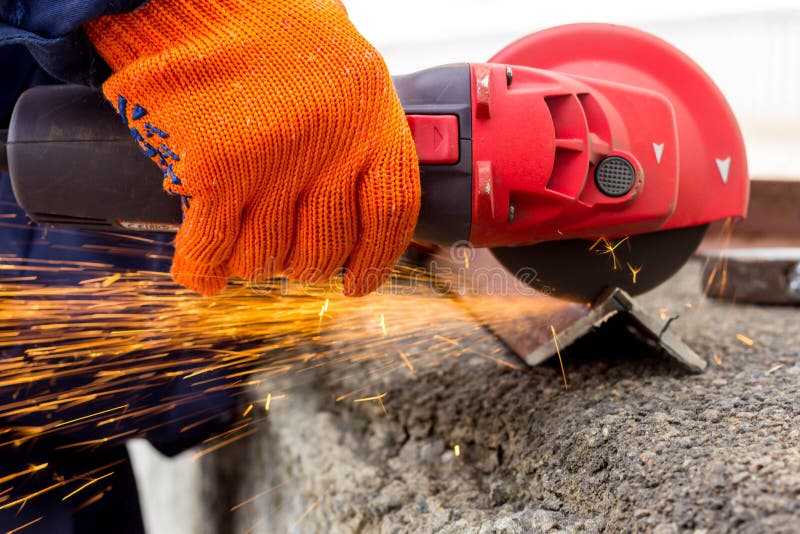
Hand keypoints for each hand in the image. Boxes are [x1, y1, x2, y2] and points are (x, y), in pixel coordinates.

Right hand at [85, 0, 419, 295]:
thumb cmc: (267, 25)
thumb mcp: (344, 67)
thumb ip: (357, 129)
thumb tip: (355, 195)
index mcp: (372, 119)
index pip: (390, 215)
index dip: (377, 261)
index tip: (359, 283)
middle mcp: (331, 147)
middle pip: (327, 246)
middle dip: (305, 264)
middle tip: (287, 257)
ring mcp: (274, 164)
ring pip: (269, 257)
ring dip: (254, 265)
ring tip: (241, 250)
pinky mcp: (216, 172)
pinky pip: (211, 250)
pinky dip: (203, 270)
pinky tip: (201, 271)